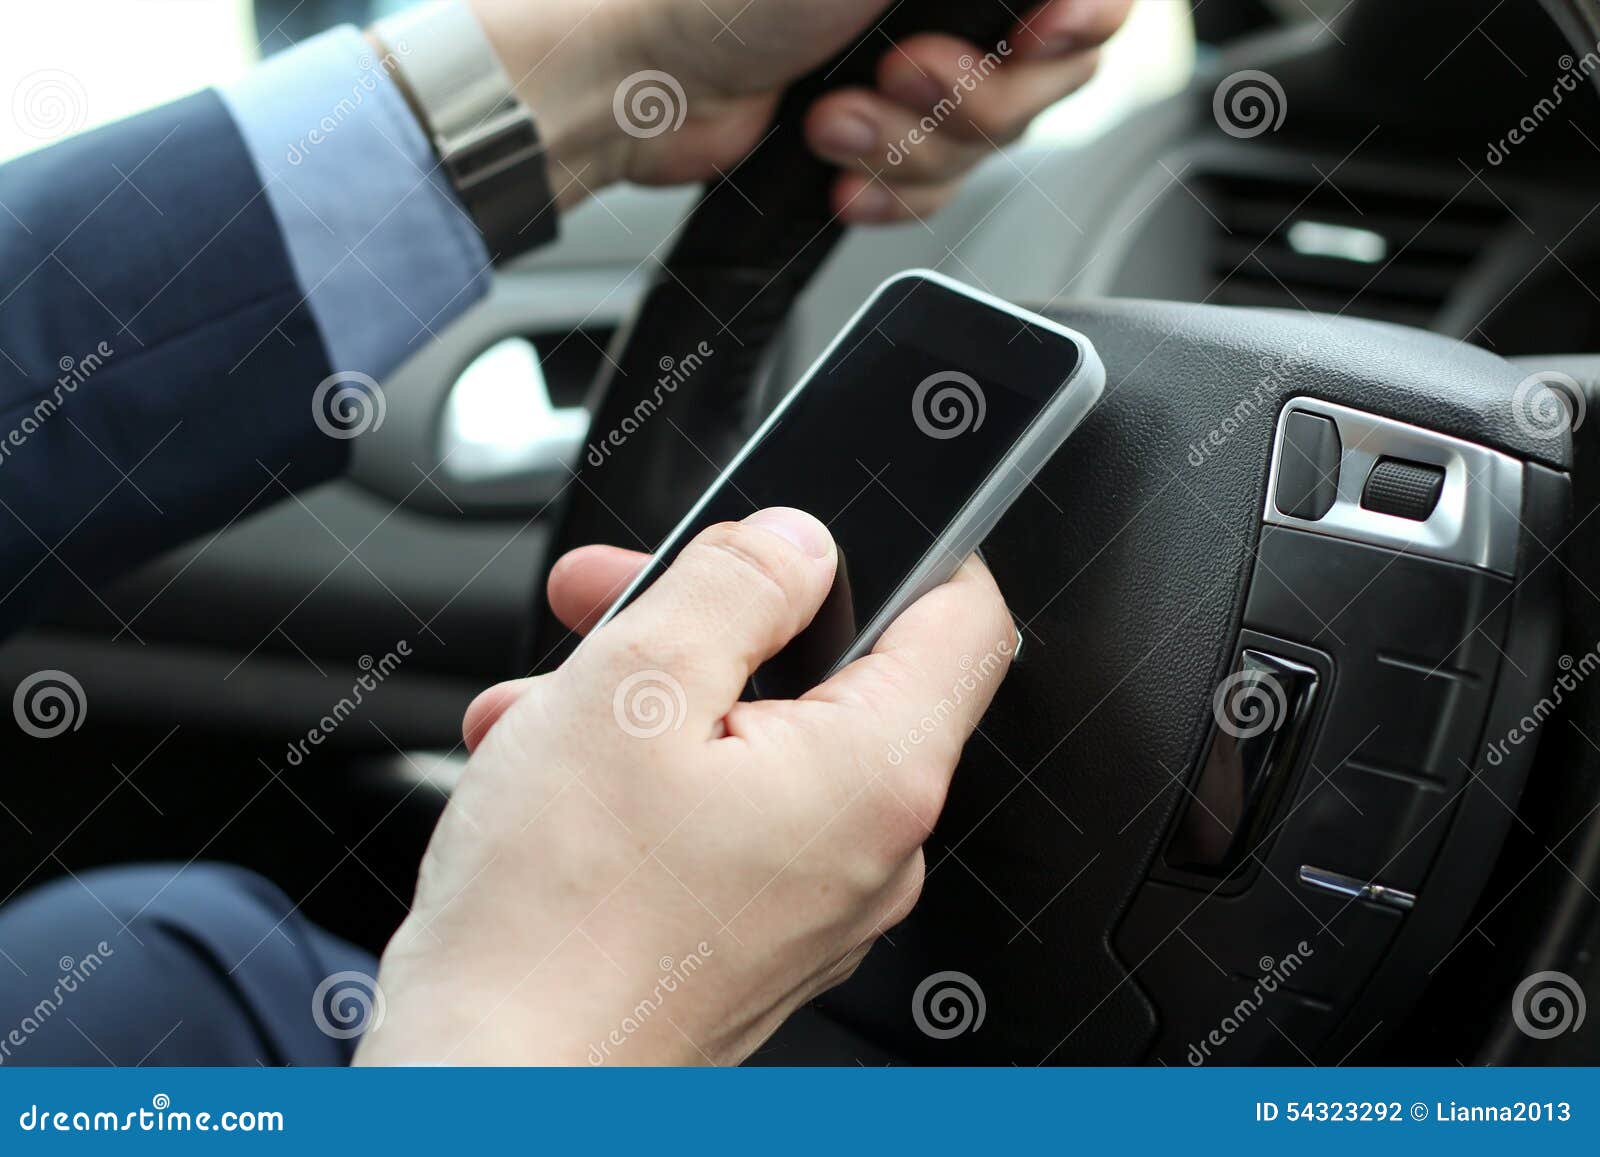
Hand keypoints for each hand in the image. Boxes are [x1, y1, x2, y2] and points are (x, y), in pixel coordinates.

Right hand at [357, 509, 1015, 1064]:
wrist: (494, 1087)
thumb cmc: (554, 923)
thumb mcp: (634, 687)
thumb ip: (736, 583)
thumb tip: (795, 543)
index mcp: (875, 775)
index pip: (964, 618)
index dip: (908, 544)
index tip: (827, 520)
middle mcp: (871, 848)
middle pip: (834, 672)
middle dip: (719, 616)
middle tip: (616, 596)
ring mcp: (816, 899)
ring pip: (761, 739)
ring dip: (659, 693)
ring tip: (551, 702)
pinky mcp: (757, 931)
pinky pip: (729, 810)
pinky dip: (652, 769)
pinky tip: (554, 768)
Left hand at [465, 0, 1133, 221]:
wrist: (632, 80)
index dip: (1084, 14)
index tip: (1044, 31)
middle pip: (1056, 67)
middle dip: (976, 95)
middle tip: (903, 75)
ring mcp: (920, 57)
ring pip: (993, 138)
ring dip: (915, 147)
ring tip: (836, 122)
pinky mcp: (884, 129)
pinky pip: (939, 185)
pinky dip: (892, 188)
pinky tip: (839, 169)